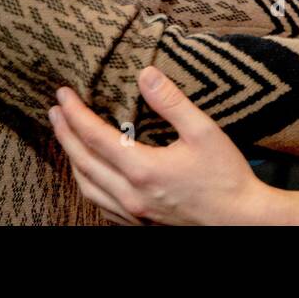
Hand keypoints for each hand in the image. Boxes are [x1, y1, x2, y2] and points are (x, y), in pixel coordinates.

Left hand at [49, 66, 298, 224]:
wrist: (243, 221)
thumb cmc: (226, 177)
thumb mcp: (203, 131)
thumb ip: (171, 102)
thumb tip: (145, 74)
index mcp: (143, 169)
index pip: (95, 137)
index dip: (75, 113)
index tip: (63, 94)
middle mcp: (131, 195)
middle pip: (83, 162)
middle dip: (65, 134)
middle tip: (55, 110)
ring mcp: (133, 213)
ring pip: (87, 187)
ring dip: (72, 159)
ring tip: (66, 137)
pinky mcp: (140, 224)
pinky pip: (101, 205)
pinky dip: (88, 184)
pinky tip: (91, 173)